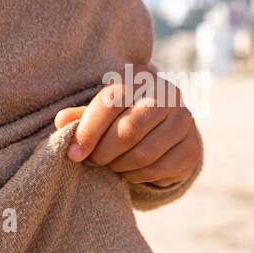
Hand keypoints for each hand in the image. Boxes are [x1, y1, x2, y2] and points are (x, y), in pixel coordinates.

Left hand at [54, 63, 201, 187]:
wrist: (165, 130)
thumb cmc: (123, 115)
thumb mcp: (102, 110)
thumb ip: (82, 115)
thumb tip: (61, 121)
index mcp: (141, 76)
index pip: (110, 101)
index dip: (88, 130)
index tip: (73, 153)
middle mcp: (168, 93)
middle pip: (128, 130)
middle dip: (103, 152)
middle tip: (92, 161)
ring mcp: (184, 120)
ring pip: (144, 153)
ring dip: (119, 166)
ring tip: (109, 165)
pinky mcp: (192, 148)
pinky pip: (158, 169)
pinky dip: (137, 176)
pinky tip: (129, 171)